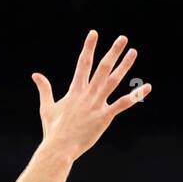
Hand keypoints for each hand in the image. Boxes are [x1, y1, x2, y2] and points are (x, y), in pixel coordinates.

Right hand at [32, 31, 150, 161]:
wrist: (58, 148)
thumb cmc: (53, 129)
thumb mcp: (46, 107)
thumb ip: (44, 89)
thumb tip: (35, 75)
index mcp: (74, 91)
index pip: (82, 64)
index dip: (88, 47)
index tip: (93, 33)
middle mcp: (87, 94)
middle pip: (102, 68)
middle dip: (113, 52)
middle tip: (123, 38)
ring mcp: (96, 104)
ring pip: (113, 81)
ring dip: (124, 66)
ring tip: (133, 52)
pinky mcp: (104, 116)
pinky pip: (123, 104)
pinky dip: (135, 95)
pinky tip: (147, 87)